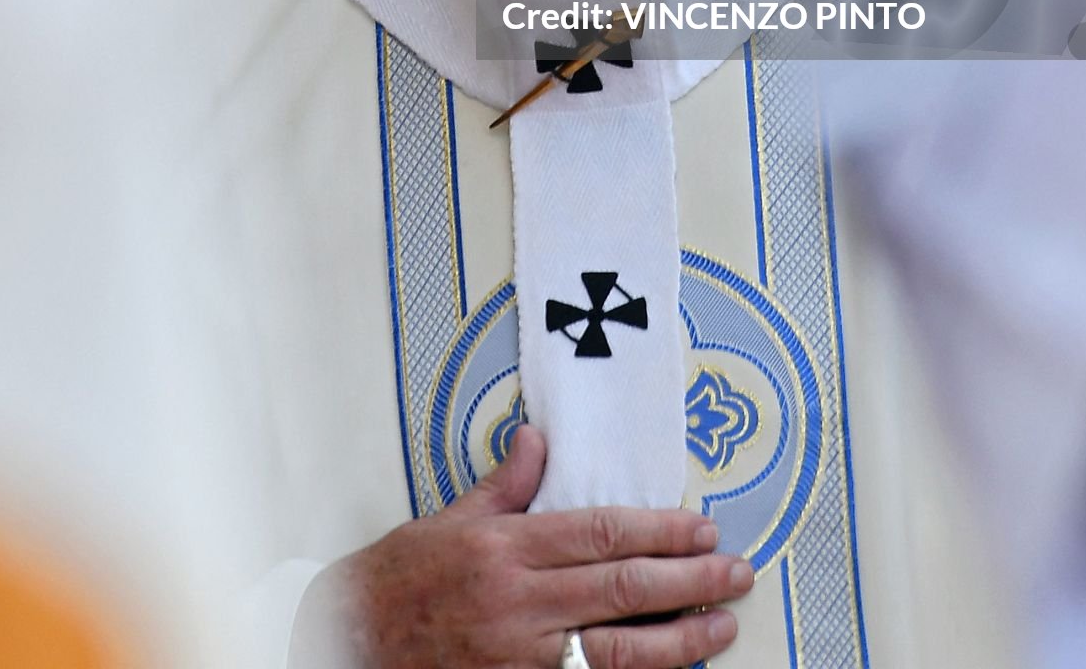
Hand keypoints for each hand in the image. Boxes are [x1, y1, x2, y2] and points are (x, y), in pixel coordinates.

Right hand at [292, 426, 752, 668]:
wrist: (348, 642)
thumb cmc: (397, 579)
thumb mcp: (449, 519)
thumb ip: (506, 485)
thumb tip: (540, 438)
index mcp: (505, 548)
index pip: (600, 534)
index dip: (658, 532)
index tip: (701, 527)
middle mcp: (518, 603)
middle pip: (622, 590)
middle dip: (689, 581)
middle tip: (737, 571)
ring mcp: (520, 658)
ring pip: (618, 652)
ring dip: (680, 641)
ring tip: (723, 626)